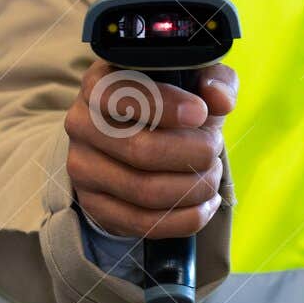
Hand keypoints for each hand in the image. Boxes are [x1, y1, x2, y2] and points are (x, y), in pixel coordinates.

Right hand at [65, 60, 237, 239]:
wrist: (136, 141)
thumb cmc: (170, 103)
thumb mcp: (194, 79)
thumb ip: (214, 80)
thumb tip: (221, 100)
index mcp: (100, 82)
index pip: (122, 93)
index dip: (166, 105)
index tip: (201, 113)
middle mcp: (82, 123)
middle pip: (141, 150)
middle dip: (193, 153)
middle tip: (214, 148)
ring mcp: (83, 167)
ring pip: (145, 190)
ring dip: (193, 187)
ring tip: (212, 174)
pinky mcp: (94, 205)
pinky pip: (145, 223)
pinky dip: (187, 217)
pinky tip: (206, 203)